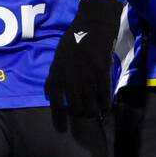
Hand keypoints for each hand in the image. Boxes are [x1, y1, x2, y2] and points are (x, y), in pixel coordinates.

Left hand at [46, 0, 122, 117]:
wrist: (93, 27)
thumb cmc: (73, 41)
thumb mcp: (57, 59)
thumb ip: (54, 78)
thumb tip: (49, 95)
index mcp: (57, 76)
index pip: (56, 105)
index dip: (59, 120)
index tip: (62, 129)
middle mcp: (71, 80)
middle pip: (75, 109)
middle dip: (79, 115)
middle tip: (82, 115)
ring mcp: (87, 78)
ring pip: (90, 106)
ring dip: (92, 113)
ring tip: (94, 113)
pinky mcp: (102, 75)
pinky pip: (104, 97)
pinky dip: (105, 106)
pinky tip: (106, 109)